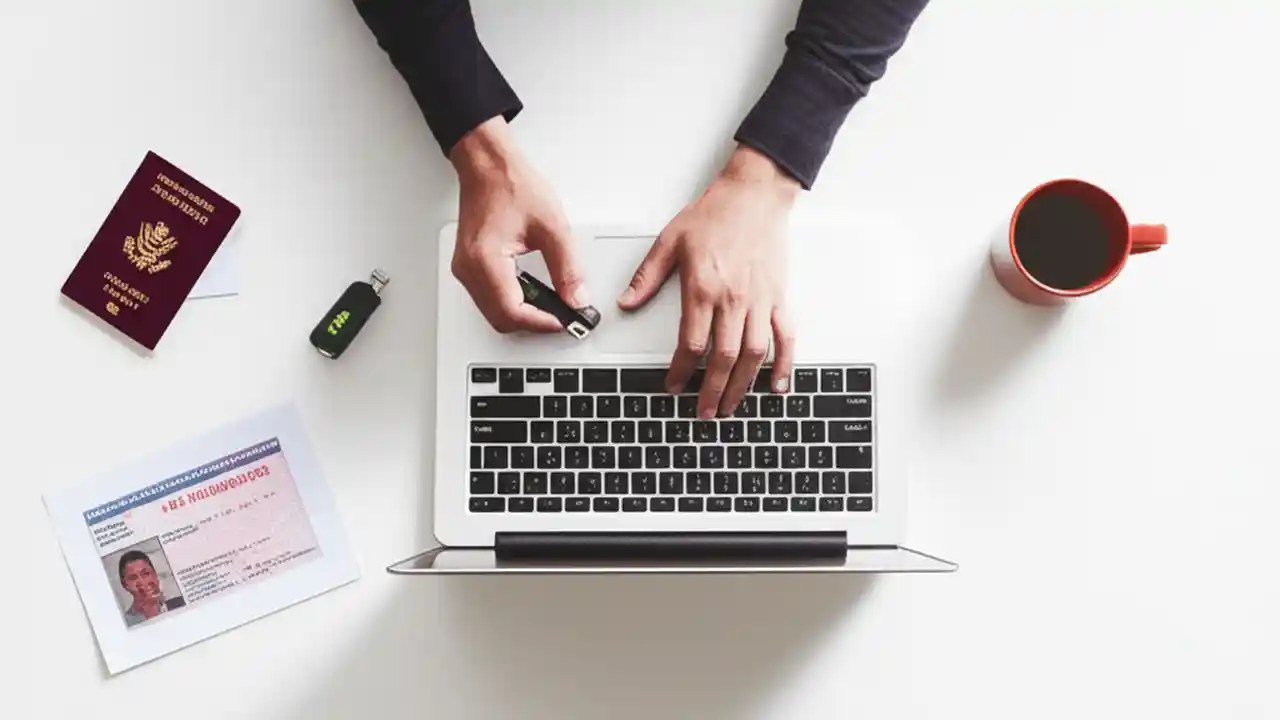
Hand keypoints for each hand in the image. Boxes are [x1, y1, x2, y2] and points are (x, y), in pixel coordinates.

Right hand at [450, 117, 586, 332]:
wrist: (488, 165)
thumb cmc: (512, 184)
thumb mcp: (552, 226)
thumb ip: (568, 268)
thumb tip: (577, 298)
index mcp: (485, 260)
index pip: (513, 312)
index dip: (543, 323)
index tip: (565, 321)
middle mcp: (469, 269)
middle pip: (502, 319)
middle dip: (534, 323)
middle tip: (563, 316)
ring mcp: (466, 269)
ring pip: (495, 313)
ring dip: (524, 315)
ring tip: (553, 305)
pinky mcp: (469, 267)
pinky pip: (490, 298)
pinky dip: (514, 302)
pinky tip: (535, 294)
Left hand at [618, 146, 799, 417]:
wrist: (754, 194)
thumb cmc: (715, 213)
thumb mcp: (670, 240)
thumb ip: (647, 276)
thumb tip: (626, 301)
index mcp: (703, 288)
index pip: (691, 343)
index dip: (680, 371)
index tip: (672, 386)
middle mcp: (734, 300)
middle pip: (723, 358)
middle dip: (712, 391)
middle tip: (704, 412)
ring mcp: (760, 301)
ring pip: (753, 355)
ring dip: (742, 386)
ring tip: (732, 406)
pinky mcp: (779, 297)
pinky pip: (785, 338)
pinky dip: (784, 365)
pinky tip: (777, 386)